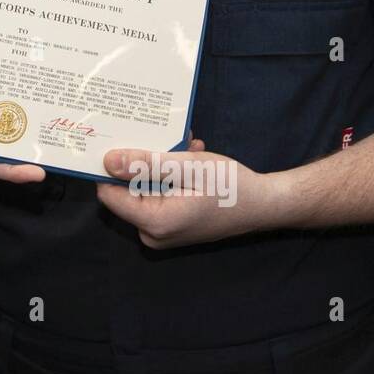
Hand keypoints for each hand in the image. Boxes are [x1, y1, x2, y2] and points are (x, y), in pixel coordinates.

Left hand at [94, 139, 285, 248]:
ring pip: (146, 188)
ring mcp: (163, 232)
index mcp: (154, 222)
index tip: (119, 141)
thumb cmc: (230, 186)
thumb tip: (107, 161)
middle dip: (145, 161)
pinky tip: (190, 158)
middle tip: (167, 140)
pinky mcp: (172, 225)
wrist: (265, 205)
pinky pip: (160, 195)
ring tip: (186, 147)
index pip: (109, 193)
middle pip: (128, 189)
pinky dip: (172, 175)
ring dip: (162, 164)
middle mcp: (153, 233)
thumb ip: (146, 164)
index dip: (110, 167)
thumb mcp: (188, 167)